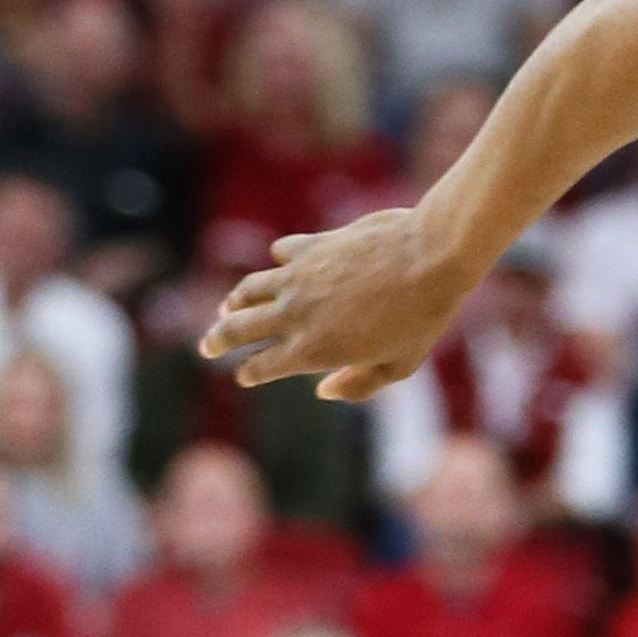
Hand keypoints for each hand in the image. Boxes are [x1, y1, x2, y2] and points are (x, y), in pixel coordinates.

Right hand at [201, 206, 478, 400]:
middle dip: (218, 340)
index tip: (244, 375)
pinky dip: (278, 262)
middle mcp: (295, 314)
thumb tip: (324, 391)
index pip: (263, 366)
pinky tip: (279, 264)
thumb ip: (359, 384)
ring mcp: (298, 277)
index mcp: (312, 350)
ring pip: (249, 290)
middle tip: (207, 347)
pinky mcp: (312, 246)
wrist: (430, 258)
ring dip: (234, 301)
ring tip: (227, 307)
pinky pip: (282, 253)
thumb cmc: (422, 318)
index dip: (249, 373)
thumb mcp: (398, 365)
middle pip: (238, 329)